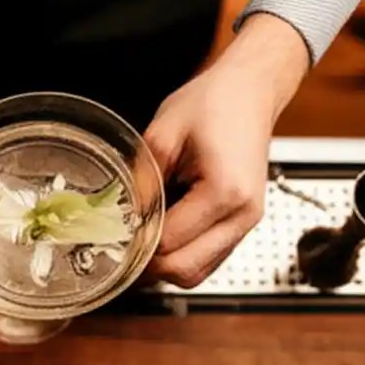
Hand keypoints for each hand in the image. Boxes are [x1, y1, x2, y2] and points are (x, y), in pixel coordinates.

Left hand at [143, 14, 308, 287]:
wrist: (251, 91)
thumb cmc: (214, 103)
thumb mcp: (163, 135)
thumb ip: (142, 181)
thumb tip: (122, 218)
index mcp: (225, 192)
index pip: (169, 241)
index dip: (136, 242)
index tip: (112, 234)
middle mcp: (242, 215)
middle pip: (185, 270)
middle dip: (148, 266)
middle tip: (119, 251)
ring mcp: (246, 223)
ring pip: (198, 273)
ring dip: (165, 267)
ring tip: (137, 246)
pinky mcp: (242, 223)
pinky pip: (208, 258)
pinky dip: (182, 257)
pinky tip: (160, 238)